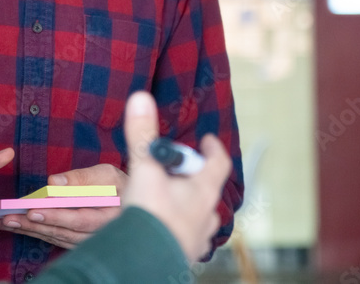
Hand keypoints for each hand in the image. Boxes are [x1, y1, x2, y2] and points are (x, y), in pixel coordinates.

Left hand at [0, 164, 126, 249]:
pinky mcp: (81, 244)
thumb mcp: (107, 174)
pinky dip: (40, 234)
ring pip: (58, 239)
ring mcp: (91, 244)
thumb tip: (54, 183)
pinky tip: (23, 227)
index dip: (56, 216)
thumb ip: (82, 178)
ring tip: (9, 222)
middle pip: (64, 233)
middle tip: (10, 219)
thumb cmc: (119, 185)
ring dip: (32, 231)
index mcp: (111, 217)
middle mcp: (101, 236)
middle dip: (35, 225)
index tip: (33, 211)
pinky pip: (59, 241)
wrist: (136, 203)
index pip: (80, 220)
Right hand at [122, 92, 230, 261]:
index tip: (207, 139)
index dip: (213, 149)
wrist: (143, 262)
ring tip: (171, 203)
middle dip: (195, 180)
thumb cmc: (151, 216)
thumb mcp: (144, 169)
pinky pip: (187, 238)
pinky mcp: (183, 256)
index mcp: (202, 191)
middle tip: (179, 172)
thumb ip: (142, 134)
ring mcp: (196, 238)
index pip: (218, 164)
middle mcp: (205, 216)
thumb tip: (141, 97)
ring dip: (189, 208)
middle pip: (207, 191)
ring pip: (200, 218)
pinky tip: (164, 229)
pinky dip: (178, 230)